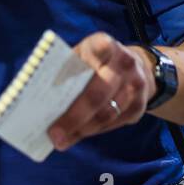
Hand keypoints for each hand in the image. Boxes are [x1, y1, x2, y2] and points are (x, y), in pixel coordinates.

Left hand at [47, 34, 156, 151]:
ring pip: (107, 113)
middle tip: (54, 133)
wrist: (138, 66)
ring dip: (83, 129)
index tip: (62, 79)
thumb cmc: (97, 63)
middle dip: (74, 117)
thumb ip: (69, 69)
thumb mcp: (84, 55)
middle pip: (98, 93)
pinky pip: (114, 123)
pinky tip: (78, 134)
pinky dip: (93, 131)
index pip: (97, 49)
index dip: (83, 63)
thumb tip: (43, 99)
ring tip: (61, 139)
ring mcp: (136, 84)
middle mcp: (124, 62)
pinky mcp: (140, 105)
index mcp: (105, 44)